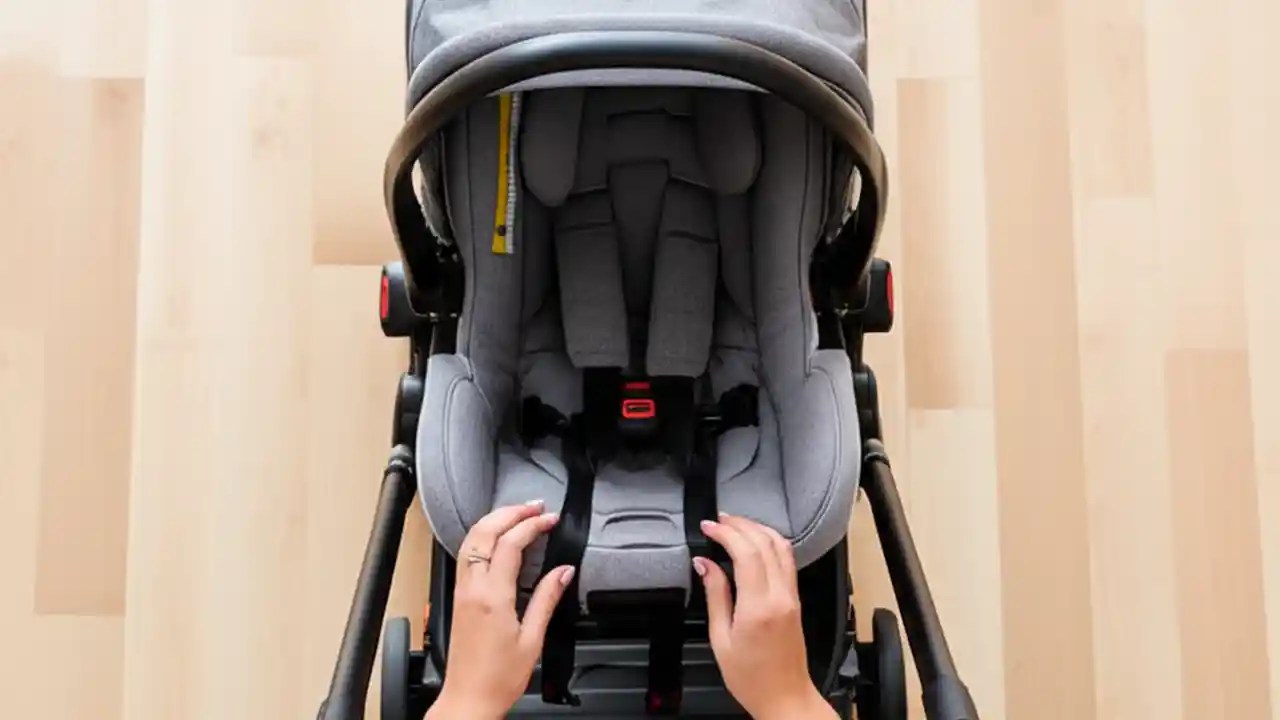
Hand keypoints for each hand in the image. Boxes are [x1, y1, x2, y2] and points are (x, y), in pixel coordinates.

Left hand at [425, 501, 574, 719]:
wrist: (468, 700)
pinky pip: (467, 555)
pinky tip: (497, 538)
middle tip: (535, 506)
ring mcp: (462, 592)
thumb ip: (547, 599)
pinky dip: (483, 537)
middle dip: (510, 512)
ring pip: (470, 540)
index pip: (510, 543)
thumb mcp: (533, 639)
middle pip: (485, 532)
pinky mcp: (459, 598)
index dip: (533, 525)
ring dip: (494, 521)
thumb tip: (563, 571)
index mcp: (492, 597)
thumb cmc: (498, 678)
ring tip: (517, 514)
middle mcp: (472, 589)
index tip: (550, 519)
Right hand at [695, 514, 836, 719]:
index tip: (708, 526)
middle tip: (718, 521)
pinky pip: (787, 560)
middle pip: (766, 542)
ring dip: (758, 529)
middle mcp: (780, 597)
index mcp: (759, 607)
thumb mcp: (720, 638)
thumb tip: (705, 565)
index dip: (726, 532)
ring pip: (781, 547)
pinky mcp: (795, 600)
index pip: (747, 552)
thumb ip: (715, 596)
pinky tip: (754, 543)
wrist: (785, 698)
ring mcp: (792, 597)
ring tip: (735, 525)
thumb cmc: (751, 678)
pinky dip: (770, 543)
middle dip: (740, 524)